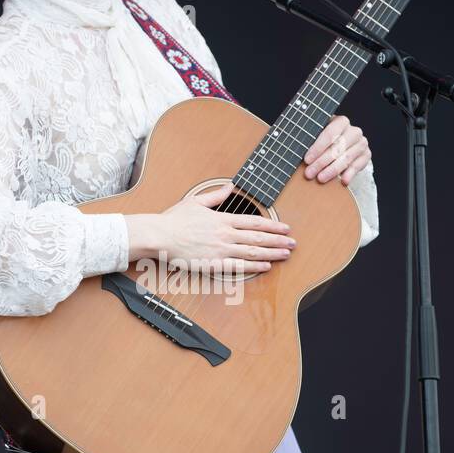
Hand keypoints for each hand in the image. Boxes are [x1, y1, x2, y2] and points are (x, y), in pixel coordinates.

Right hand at [131, 183, 295, 274]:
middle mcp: (225, 234)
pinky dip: (255, 266)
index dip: (273, 225)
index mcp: (222, 219)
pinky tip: (267, 266)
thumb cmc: (174, 219)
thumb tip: (230, 186)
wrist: (160, 236)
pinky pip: (238, 266)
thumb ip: (216, 195)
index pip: (254, 222)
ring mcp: (221, 250)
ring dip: (272, 253)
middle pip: (258, 237)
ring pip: (252, 251)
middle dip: (278, 240)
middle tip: (293, 243)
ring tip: (286, 254)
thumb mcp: (196, 201)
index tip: (285, 228)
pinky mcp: (213, 264)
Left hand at [303, 114, 370, 185]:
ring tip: (320, 179)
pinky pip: (358, 166)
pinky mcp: (366, 155)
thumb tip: (298, 152)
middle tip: (309, 173)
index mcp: (341, 121)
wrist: (344, 144)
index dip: (318, 148)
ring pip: (346, 158)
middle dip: (321, 162)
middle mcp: (354, 131)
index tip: (306, 160)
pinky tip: (342, 181)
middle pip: (337, 147)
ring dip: (332, 170)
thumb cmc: (326, 140)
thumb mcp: (319, 135)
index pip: (330, 133)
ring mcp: (361, 143)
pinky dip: (349, 174)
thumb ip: (311, 140)